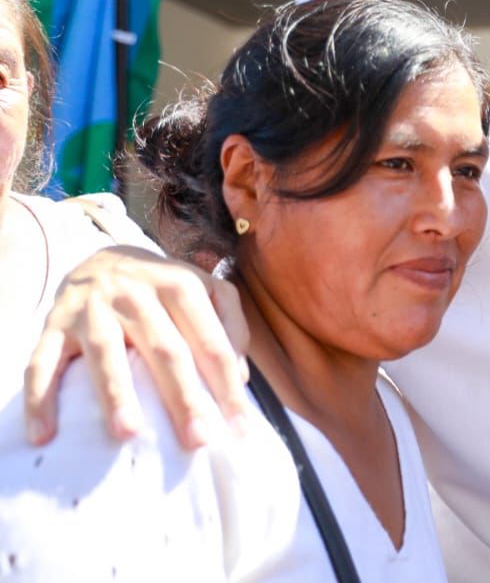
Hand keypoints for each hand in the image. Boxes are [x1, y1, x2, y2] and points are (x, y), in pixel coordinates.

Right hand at [24, 247, 249, 449]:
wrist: (100, 258)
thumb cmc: (163, 288)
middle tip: (197, 440)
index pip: (210, 341)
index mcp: (179, 285)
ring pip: (105, 352)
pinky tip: (45, 434)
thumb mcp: (205, 290)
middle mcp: (135, 293)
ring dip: (116, 393)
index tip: (239, 425)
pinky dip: (40, 398)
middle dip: (183, 396)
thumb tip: (240, 377)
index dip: (226, 383)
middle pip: (164, 349)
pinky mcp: (54, 325)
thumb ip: (230, 325)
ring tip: (129, 434)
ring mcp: (91, 308)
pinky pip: (42, 364)